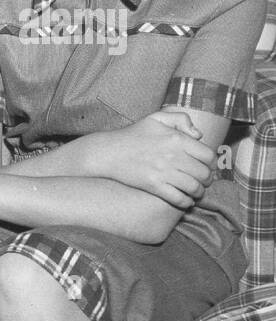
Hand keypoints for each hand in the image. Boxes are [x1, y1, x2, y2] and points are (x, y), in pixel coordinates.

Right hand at [93, 110, 216, 207]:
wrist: (108, 152)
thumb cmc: (133, 135)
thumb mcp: (156, 118)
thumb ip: (181, 119)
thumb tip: (199, 135)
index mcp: (177, 139)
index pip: (208, 155)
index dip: (212, 163)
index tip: (208, 167)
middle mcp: (173, 156)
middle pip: (204, 173)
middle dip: (208, 179)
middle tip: (204, 181)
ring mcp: (164, 172)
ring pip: (194, 188)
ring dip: (199, 192)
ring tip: (197, 192)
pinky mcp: (154, 186)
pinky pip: (178, 198)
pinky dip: (186, 202)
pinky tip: (186, 200)